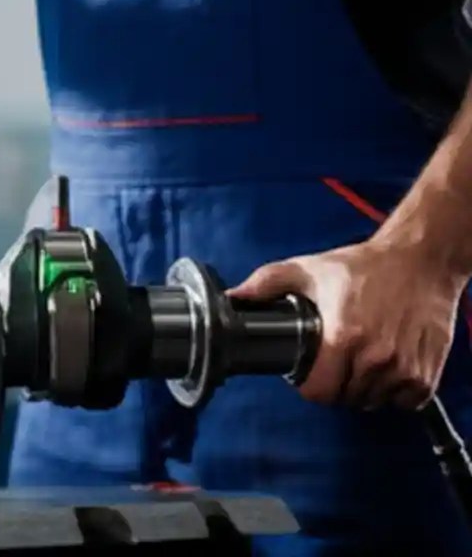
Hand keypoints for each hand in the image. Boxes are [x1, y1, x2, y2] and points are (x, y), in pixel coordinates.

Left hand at [229, 239, 465, 409]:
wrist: (420, 259)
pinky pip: (407, 401)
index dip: (309, 387)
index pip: (319, 392)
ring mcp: (405, 367)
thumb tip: (233, 297)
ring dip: (365, 390)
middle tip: (333, 367)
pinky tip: (386, 371)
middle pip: (346, 399)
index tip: (308, 375)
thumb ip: (266, 284)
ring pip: (375, 401)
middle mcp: (376, 357)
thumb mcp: (307, 270)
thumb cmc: (364, 266)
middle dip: (335, 387)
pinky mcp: (428, 371)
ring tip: (359, 365)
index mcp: (344, 337)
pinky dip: (396, 392)